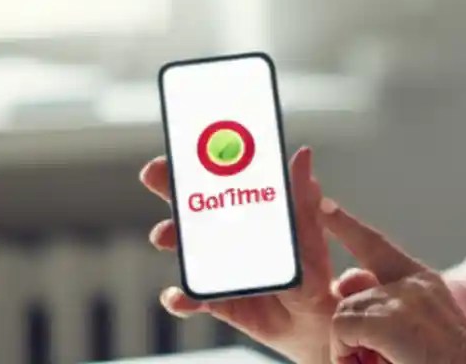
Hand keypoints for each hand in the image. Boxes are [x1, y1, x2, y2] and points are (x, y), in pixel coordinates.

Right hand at [140, 147, 380, 363]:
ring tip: (165, 235)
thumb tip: (303, 155)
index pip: (220, 179)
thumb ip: (303, 199)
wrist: (311, 319)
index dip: (199, 161)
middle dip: (170, 187)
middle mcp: (227, 234)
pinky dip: (180, 298)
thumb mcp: (310, 232)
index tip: (183, 146)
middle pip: (192, 206)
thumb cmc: (311, 269)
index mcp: (250, 211)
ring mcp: (218, 266)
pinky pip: (191, 298)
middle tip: (154, 175)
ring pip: (185, 247)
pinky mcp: (216, 299)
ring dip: (171, 237)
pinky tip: (177, 295)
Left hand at [319, 197, 465, 363]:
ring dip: (349, 346)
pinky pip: (342, 328)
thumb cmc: (447, 362)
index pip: (376, 244)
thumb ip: (380, 305)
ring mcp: (401, 297)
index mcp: (422, 281)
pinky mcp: (388, 319)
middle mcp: (412, 282)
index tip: (323, 205)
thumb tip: (343, 281)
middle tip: (369, 357)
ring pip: (343, 312)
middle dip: (347, 323)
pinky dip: (345, 354)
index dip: (347, 225)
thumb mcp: (413, 327)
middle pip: (350, 289)